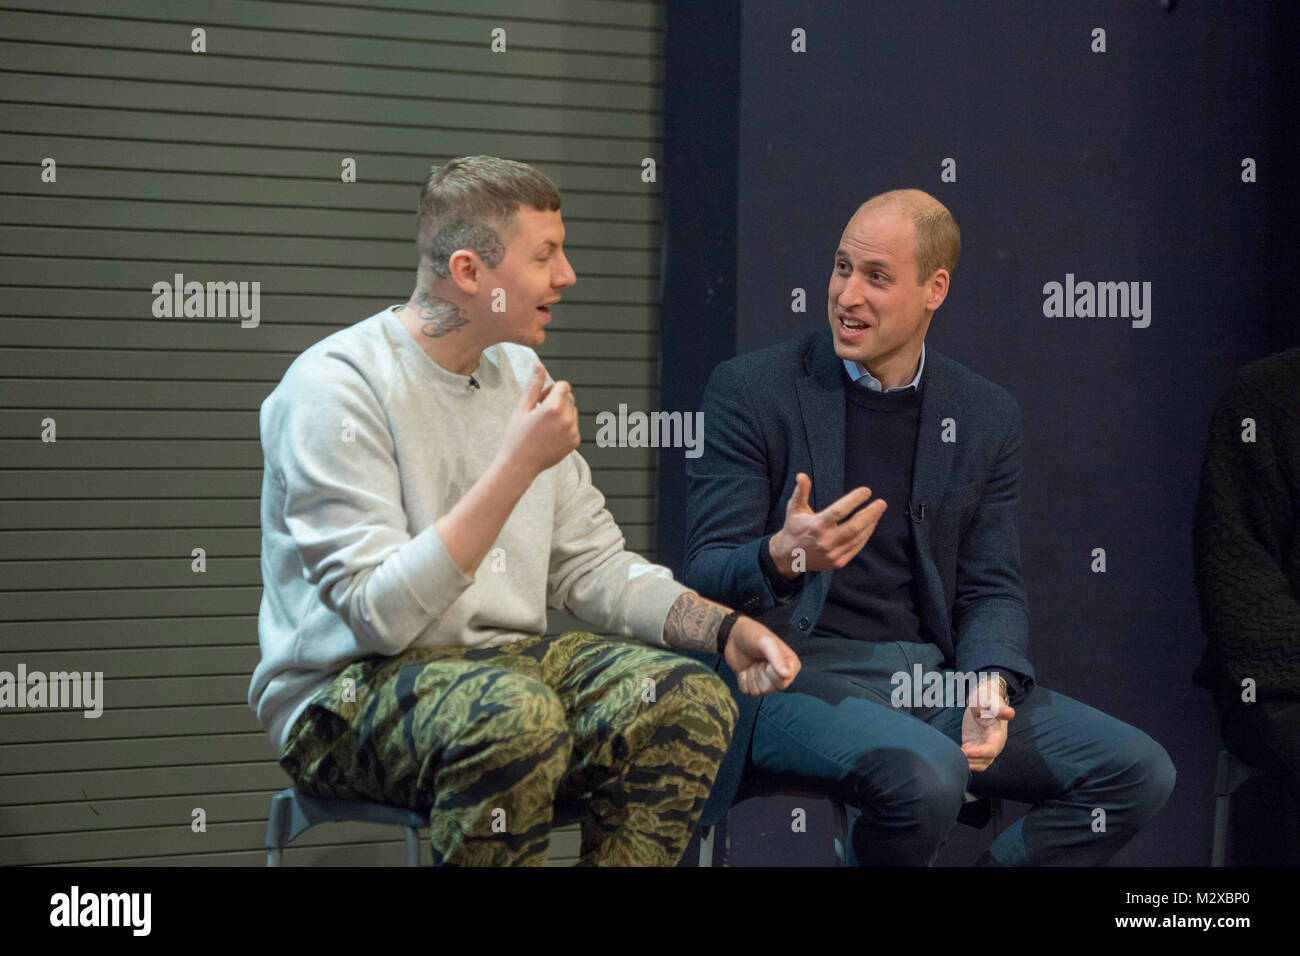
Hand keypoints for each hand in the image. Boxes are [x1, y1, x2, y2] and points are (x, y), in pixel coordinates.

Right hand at [497, 363, 580, 478]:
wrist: (520, 465)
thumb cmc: (517, 436)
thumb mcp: (522, 408)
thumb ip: (534, 385)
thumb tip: (540, 365)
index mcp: (553, 408)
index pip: (563, 385)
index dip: (550, 390)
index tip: (539, 400)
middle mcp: (567, 419)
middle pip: (569, 397)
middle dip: (556, 400)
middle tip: (539, 412)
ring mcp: (573, 432)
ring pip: (573, 410)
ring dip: (562, 412)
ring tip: (544, 424)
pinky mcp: (575, 441)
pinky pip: (574, 425)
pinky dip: (565, 426)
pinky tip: (549, 434)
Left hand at [723, 616, 800, 694]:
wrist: (733, 635)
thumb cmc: (752, 634)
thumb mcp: (766, 642)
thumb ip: (777, 657)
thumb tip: (787, 675)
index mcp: (790, 664)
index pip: (783, 682)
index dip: (771, 673)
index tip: (767, 661)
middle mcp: (780, 674)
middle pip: (769, 688)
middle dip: (759, 674)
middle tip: (758, 660)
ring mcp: (765, 679)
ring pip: (757, 691)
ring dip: (750, 676)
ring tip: (752, 662)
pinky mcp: (752, 682)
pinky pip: (747, 690)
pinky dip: (742, 679)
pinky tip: (744, 668)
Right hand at [768, 472, 885, 578]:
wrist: (790, 556)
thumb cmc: (794, 528)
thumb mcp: (794, 508)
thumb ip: (801, 491)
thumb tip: (802, 475)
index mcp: (816, 526)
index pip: (839, 511)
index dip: (854, 500)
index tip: (867, 491)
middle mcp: (825, 541)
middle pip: (854, 526)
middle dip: (870, 513)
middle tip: (882, 503)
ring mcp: (833, 554)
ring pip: (858, 537)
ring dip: (870, 523)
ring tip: (878, 511)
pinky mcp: (838, 562)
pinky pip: (856, 547)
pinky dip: (865, 535)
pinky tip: (871, 525)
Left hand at [961, 681, 1014, 771]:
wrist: (983, 700)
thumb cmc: (986, 699)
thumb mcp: (987, 699)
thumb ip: (994, 707)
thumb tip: (1010, 713)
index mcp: (998, 734)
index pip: (992, 749)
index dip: (980, 753)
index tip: (966, 751)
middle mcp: (993, 743)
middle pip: (985, 761)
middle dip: (972, 761)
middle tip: (958, 755)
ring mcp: (984, 747)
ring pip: (979, 764)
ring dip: (968, 764)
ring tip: (955, 757)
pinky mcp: (974, 747)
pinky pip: (972, 760)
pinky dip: (964, 761)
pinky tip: (955, 755)